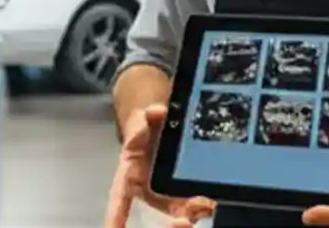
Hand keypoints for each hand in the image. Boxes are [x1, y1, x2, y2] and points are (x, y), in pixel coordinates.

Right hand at [103, 104, 215, 227]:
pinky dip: (204, 206)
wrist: (163, 128)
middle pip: (157, 213)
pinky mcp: (187, 194)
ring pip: (178, 214)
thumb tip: (155, 111)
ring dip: (191, 215)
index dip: (115, 218)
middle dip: (170, 223)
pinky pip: (195, 205)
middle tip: (183, 222)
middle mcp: (149, 191)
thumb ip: (150, 115)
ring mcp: (169, 195)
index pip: (119, 200)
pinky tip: (213, 202)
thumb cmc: (148, 129)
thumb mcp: (146, 119)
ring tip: (205, 207)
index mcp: (130, 176)